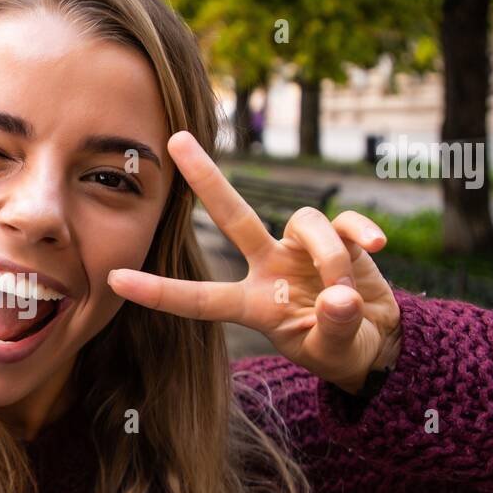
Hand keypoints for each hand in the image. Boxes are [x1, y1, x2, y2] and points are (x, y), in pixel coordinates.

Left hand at [108, 131, 401, 394]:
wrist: (379, 339)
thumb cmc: (341, 349)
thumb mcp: (335, 353)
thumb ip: (335, 328)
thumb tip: (341, 296)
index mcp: (252, 305)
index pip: (199, 299)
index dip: (158, 292)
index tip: (114, 279)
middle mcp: (269, 268)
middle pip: (233, 216)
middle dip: (206, 178)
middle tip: (176, 140)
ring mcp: (302, 249)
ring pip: (305, 222)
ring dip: (330, 256)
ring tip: (346, 294)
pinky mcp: (341, 236)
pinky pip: (345, 221)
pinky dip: (361, 233)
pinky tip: (376, 248)